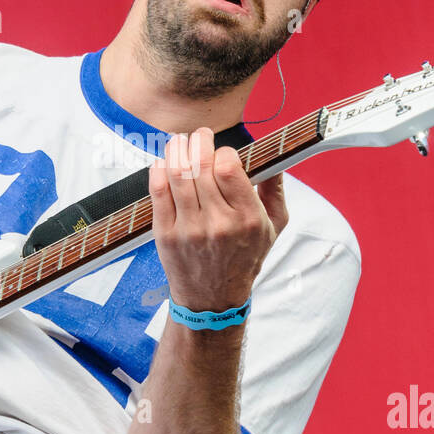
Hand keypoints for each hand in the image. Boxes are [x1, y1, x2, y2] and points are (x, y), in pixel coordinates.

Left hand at [148, 127, 287, 311]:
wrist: (213, 299)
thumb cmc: (245, 258)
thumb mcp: (274, 227)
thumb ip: (275, 189)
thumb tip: (274, 154)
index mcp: (248, 218)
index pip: (229, 168)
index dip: (224, 151)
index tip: (224, 151)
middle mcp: (218, 224)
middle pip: (201, 167)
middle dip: (198, 142)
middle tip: (199, 135)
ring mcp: (189, 229)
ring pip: (178, 175)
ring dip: (177, 149)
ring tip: (180, 141)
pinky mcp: (166, 234)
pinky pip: (158, 192)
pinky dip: (158, 170)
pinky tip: (164, 162)